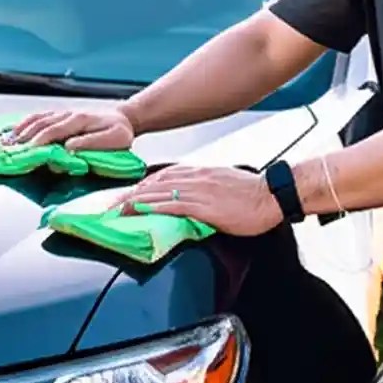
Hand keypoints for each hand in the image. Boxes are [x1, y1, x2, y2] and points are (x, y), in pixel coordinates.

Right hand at [7, 107, 135, 150]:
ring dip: (21, 129)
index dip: (41, 140)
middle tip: (10, 149)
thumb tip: (68, 148)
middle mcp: (69, 114)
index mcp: (81, 119)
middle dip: (25, 137)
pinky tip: (13, 129)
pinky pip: (40, 115)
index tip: (29, 151)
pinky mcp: (61, 115)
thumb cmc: (119, 132)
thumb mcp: (113, 140)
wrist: (124, 117)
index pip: (55, 130)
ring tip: (7, 141)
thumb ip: (91, 143)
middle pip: (42, 124)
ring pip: (38, 118)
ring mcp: (64, 113)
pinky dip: (25, 122)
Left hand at [113, 165, 284, 236]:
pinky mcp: (205, 206)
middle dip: (130, 194)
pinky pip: (173, 205)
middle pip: (154, 184)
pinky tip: (140, 210)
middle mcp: (195, 177)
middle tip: (110, 205)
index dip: (141, 186)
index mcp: (199, 172)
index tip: (126, 195)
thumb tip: (188, 198)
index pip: (162, 176)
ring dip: (134, 201)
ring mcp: (199, 190)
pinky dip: (153, 207)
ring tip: (116, 210)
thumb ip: (203, 188)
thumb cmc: (251, 194)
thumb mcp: (222, 185)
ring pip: (158, 193)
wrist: (271, 196)